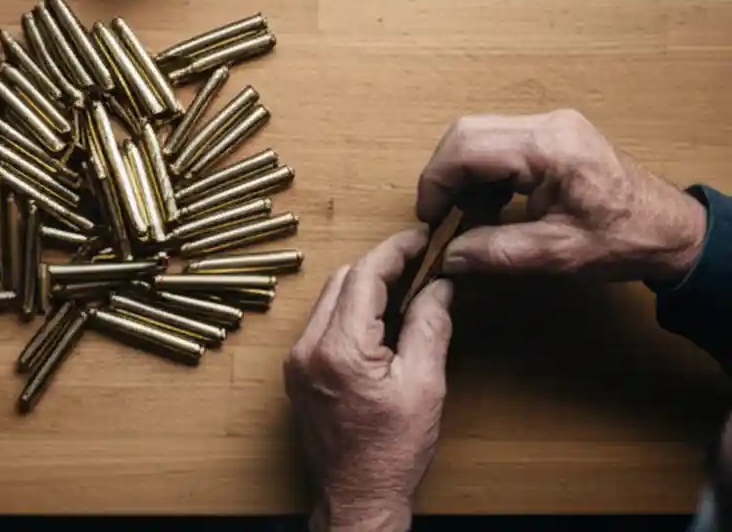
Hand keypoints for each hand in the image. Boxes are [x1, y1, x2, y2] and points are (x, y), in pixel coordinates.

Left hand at [285, 230, 453, 531]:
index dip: (395, 250)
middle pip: (342, 281)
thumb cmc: (391, 452)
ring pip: (330, 299)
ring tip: (406, 289)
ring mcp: (296, 360)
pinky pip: (322, 323)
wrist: (357, 496)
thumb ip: (429, 326)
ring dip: (365, 287)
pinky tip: (380, 320)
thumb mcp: (424, 385)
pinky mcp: (296, 372)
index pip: (363, 276)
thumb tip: (440, 285)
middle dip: (381, 265)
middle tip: (420, 263)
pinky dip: (350, 311)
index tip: (422, 239)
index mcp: (339, 349)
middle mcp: (307, 348)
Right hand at [417, 109, 705, 281]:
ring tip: (468, 216)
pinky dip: (482, 173)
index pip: (468, 148)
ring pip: (479, 135)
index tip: (428, 218)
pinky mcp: (552, 135)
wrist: (671, 231)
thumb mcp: (556, 255)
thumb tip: (447, 256)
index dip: (436, 182)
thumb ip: (495, 252)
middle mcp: (548, 125)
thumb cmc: (624, 241)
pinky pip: (499, 143)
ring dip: (462, 175)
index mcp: (550, 148)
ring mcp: (551, 126)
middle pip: (467, 133)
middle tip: (439, 216)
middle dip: (444, 176)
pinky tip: (490, 206)